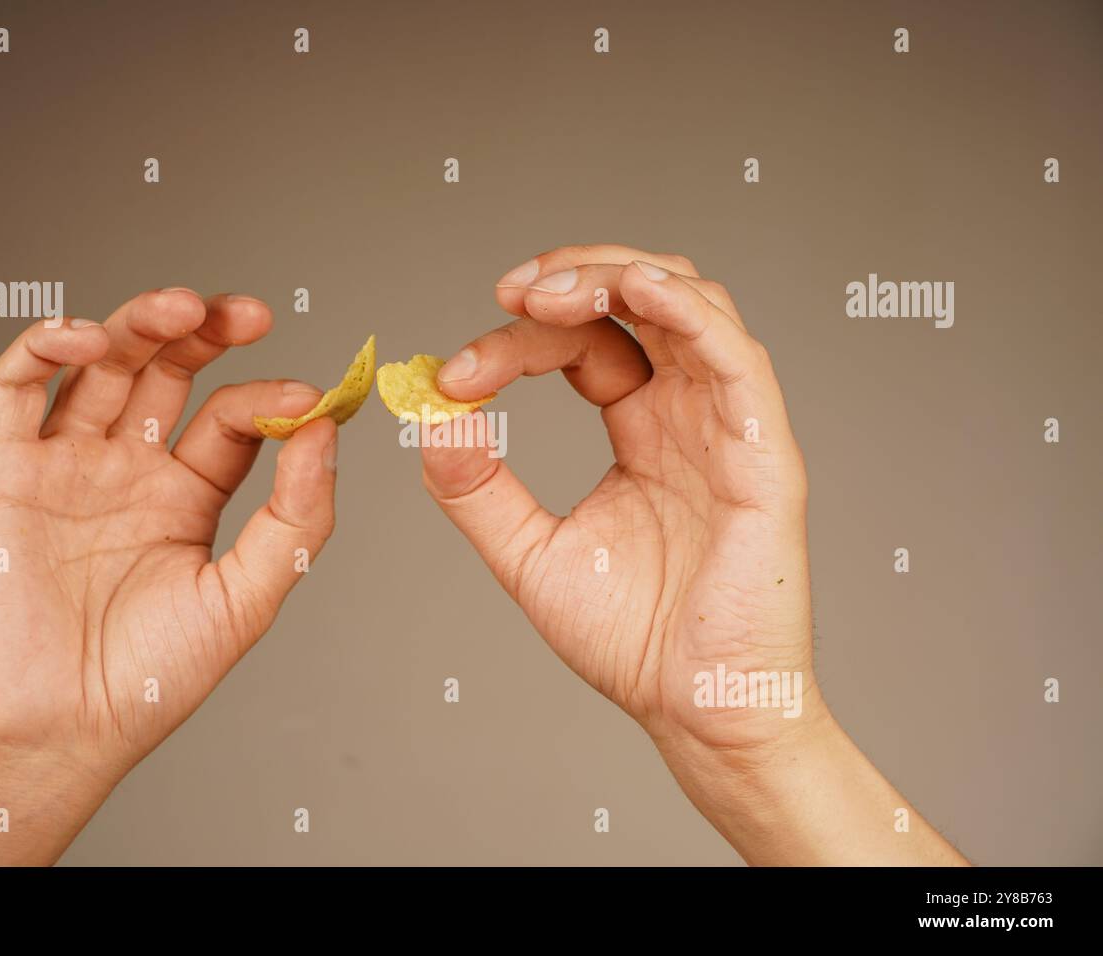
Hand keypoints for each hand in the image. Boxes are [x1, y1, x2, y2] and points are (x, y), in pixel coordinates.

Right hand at [0, 289, 336, 864]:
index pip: (230, 418)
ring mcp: (68, 465)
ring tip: (184, 308)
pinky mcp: (6, 470)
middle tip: (249, 314)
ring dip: (140, 322)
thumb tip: (325, 429)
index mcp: (187, 498)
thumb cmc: (152, 679)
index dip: (268, 397)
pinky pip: (16, 390)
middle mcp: (128, 471)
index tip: (308, 396)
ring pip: (102, 364)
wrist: (60, 733)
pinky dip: (46, 348)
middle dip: (208, 331)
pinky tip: (90, 337)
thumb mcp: (248, 598)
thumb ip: (295, 515)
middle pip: (167, 371)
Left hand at [424, 245, 810, 753]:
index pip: (584, 347)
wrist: (696, 710)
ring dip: (619, 277)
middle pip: (640, 302)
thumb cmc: (635, 639)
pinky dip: (685, 309)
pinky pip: (735, 356)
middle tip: (508, 292)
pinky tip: (633, 290)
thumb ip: (477, 488)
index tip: (452, 374)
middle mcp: (689, 414)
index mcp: (644, 429)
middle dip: (573, 278)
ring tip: (549, 293)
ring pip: (691, 304)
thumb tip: (429, 419)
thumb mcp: (530, 553)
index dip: (519, 340)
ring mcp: (730, 426)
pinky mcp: (764, 452)